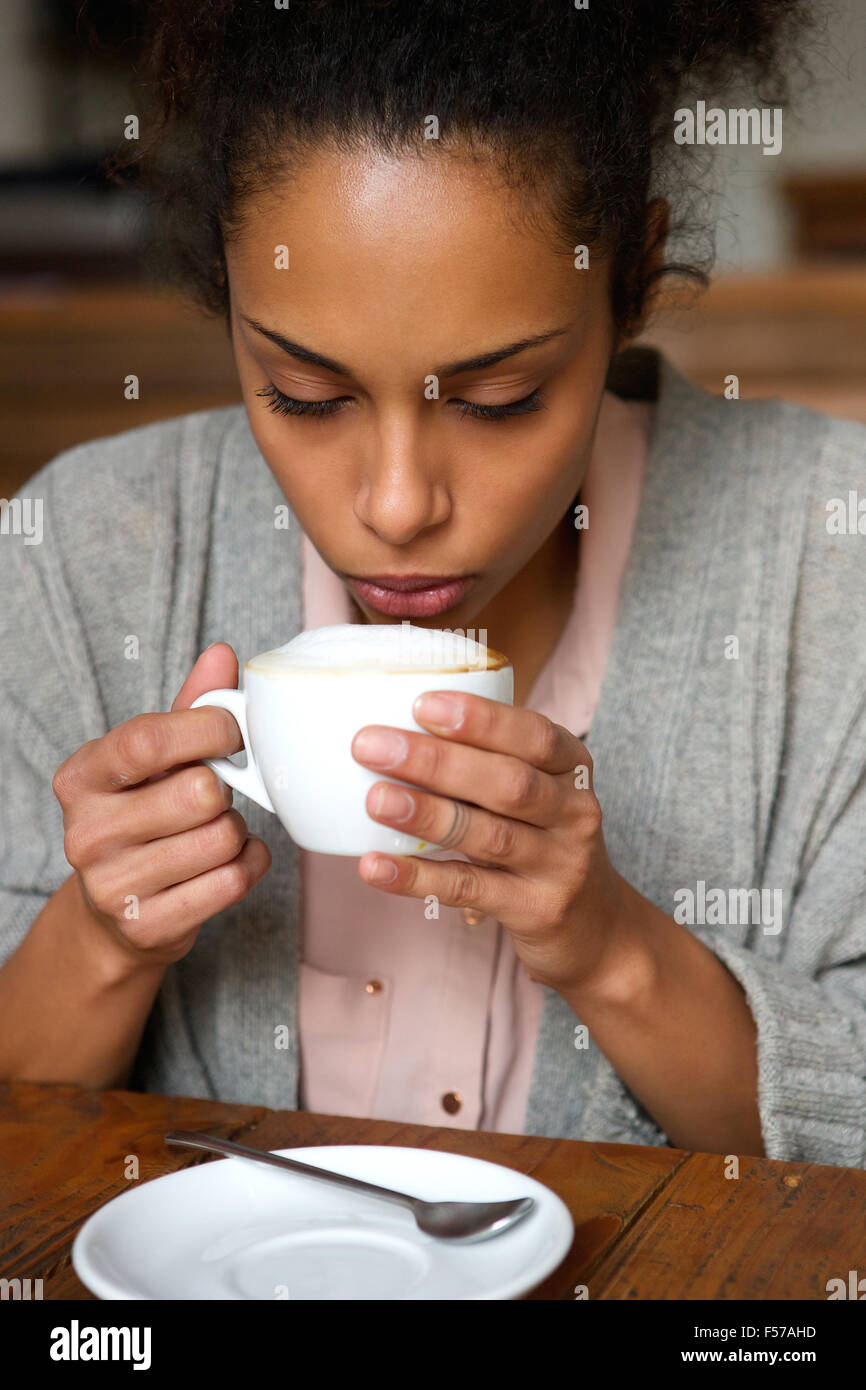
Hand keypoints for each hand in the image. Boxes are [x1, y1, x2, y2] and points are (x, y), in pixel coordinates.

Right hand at [52, 644, 271, 967]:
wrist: (114, 912)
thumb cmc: (143, 817)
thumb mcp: (154, 761)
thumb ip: (189, 707)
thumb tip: (223, 654)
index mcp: (81, 778)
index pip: (147, 741)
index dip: (207, 729)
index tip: (231, 731)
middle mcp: (86, 832)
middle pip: (200, 793)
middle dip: (225, 790)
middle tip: (215, 796)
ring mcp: (112, 885)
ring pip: (222, 838)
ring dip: (237, 830)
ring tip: (216, 830)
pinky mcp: (147, 926)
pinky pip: (232, 881)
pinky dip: (249, 864)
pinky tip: (230, 860)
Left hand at [351, 691, 633, 995]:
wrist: (595, 927)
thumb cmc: (544, 841)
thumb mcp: (539, 794)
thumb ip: (488, 764)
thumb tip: (393, 733)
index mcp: (572, 770)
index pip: (534, 736)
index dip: (481, 719)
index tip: (422, 704)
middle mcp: (574, 813)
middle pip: (507, 782)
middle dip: (436, 761)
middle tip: (372, 746)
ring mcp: (558, 864)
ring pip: (488, 835)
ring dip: (427, 815)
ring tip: (375, 800)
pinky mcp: (534, 909)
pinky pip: (469, 889)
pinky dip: (418, 877)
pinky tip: (376, 866)